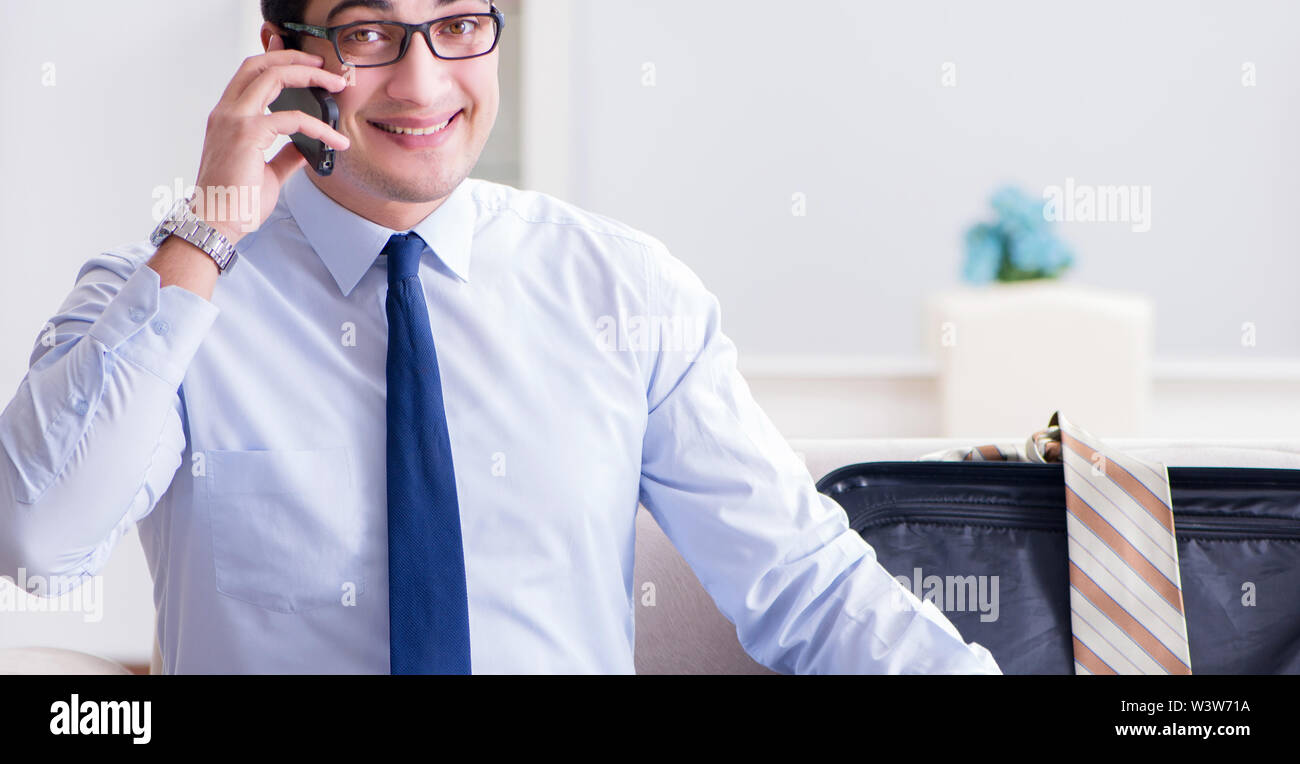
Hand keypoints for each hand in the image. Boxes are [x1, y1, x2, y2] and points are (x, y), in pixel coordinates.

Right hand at [191, 35, 349, 244]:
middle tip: (322, 64)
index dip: (276, 60)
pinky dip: (319, 126)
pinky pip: (293, 119)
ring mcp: (235, 120)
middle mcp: (227, 112)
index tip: (304, 62)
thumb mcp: (267, 173)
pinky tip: (335, 140)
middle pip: (260, 65)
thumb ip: (285, 156)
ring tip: (335, 85)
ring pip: (272, 77)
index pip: (250, 74)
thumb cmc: (234, 202)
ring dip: (308, 75)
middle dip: (293, 57)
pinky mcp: (248, 134)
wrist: (216, 222)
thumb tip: (306, 148)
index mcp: (227, 117)